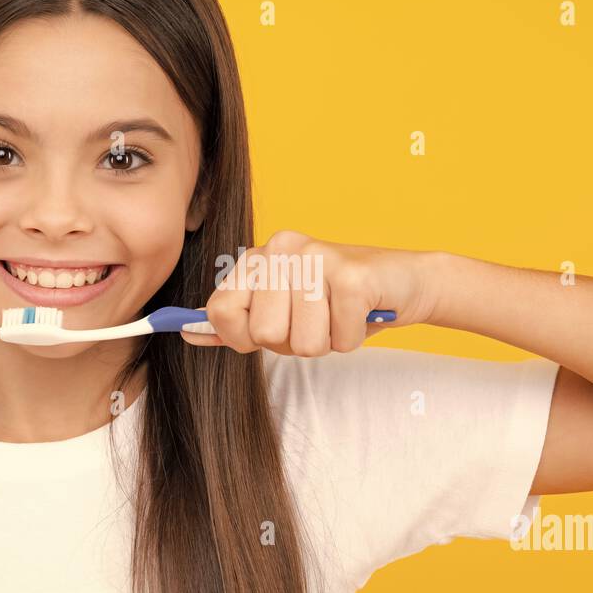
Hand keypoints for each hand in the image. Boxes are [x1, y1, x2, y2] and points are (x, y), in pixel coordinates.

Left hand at [179, 229, 440, 355]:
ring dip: (327, 342)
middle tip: (318, 320)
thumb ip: (235, 322)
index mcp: (260, 256)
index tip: (272, 329)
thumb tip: (186, 333)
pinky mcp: (352, 277)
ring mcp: (318, 259)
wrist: (405, 281)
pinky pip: (338, 340)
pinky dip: (352, 338)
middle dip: (293, 342)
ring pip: (302, 343)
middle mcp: (284, 249)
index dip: (243, 336)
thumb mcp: (282, 310)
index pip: (221, 310)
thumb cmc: (338, 301)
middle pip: (263, 334)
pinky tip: (360, 315)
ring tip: (339, 316)